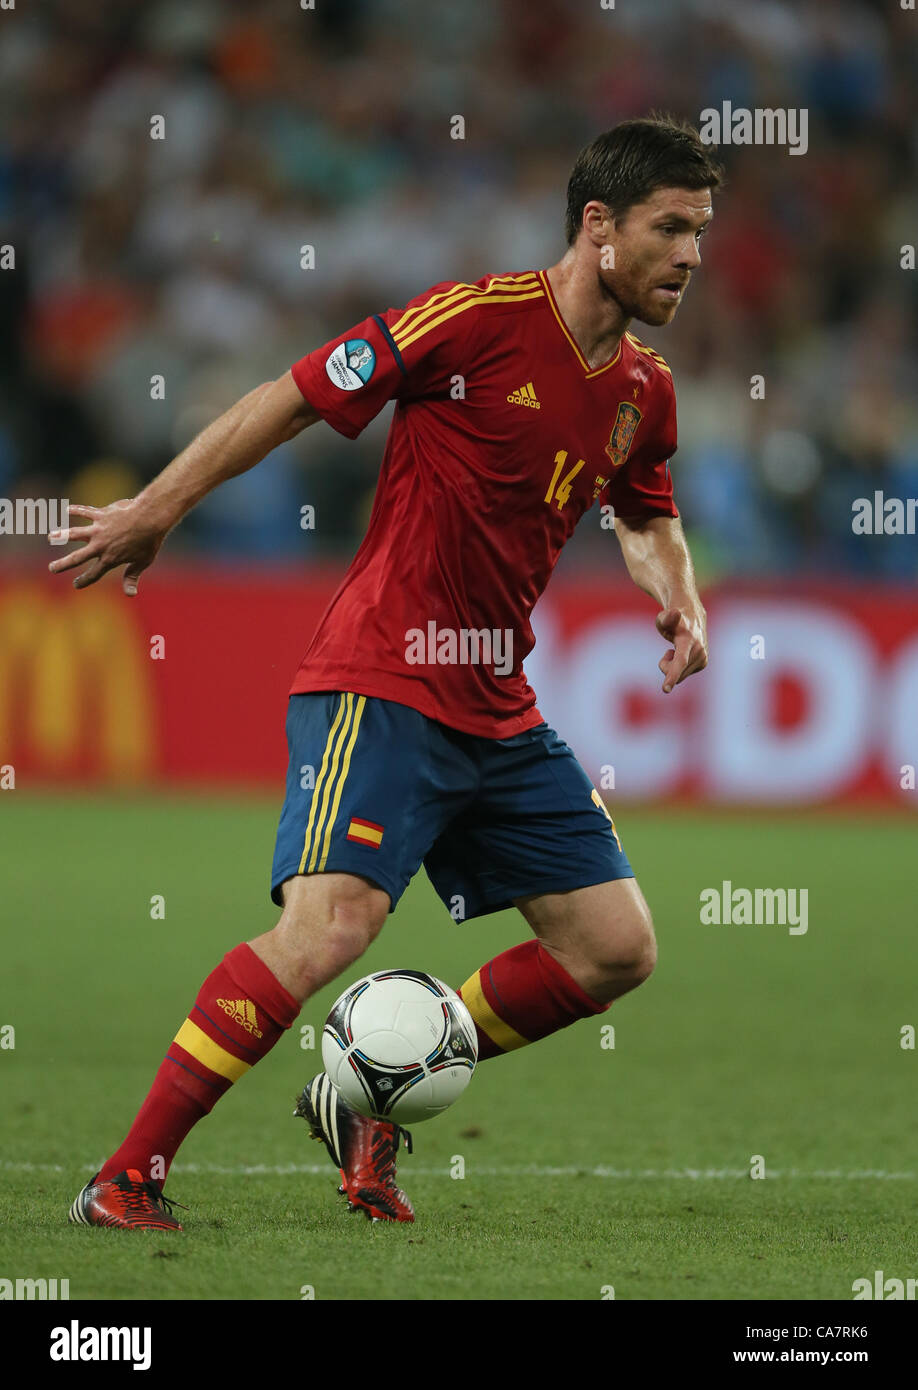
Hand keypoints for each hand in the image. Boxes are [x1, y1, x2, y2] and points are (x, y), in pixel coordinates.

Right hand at [48, 498, 166, 595]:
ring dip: (61, 535)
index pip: (94, 574)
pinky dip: (76, 510)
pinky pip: (85, 512)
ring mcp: (98, 530)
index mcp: (110, 559)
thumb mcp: (143, 562)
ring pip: (74, 533)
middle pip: (77, 558)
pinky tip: (68, 510)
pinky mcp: (100, 515)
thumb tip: (130, 594)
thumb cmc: (149, 541)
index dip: (84, 581)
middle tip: (52, 568)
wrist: (150, 518)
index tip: (76, 584)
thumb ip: (132, 577)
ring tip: (51, 537)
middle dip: (63, 564)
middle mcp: (100, 546)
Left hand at [656, 604, 707, 693]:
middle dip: (666, 665)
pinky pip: (682, 675)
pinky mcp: (703, 664)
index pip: (680, 662)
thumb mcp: (664, 618)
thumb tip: (675, 612)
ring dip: (672, 666)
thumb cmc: (672, 619)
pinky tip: (683, 654)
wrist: (692, 618)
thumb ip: (667, 618)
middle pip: (675, 673)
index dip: (672, 675)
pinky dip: (678, 667)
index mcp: (688, 641)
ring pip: (679, 676)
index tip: (665, 690)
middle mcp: (699, 651)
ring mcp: (703, 658)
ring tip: (676, 649)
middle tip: (668, 650)